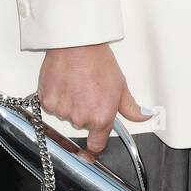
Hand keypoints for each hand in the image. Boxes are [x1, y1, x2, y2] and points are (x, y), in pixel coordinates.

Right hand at [37, 43, 147, 157]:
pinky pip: (52, 107)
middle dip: (85, 112)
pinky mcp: (46, 102)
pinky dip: (56, 97)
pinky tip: (65, 83)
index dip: (97, 141)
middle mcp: (80, 119)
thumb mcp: (121, 85)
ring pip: (66, 115)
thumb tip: (143, 116)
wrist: (77, 44)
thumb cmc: (98, 62)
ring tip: (77, 84)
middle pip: (82, 125)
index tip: (96, 138)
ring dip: (70, 105)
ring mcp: (62, 111)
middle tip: (89, 92)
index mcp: (100, 118)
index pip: (96, 145)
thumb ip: (131, 108)